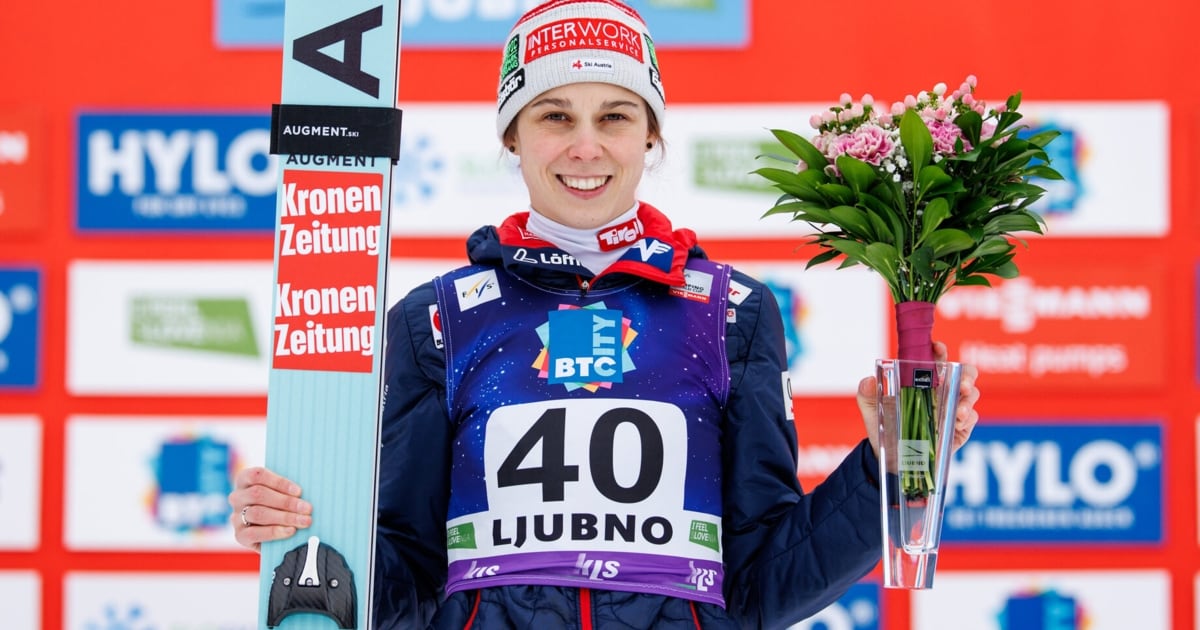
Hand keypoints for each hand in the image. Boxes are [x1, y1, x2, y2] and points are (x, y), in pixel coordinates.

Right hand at [228, 466, 312, 551]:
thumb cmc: (281, 505)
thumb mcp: (283, 493)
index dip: (279, 482)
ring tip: (304, 521)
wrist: (274, 535)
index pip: (257, 475)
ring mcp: (236, 517)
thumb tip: (311, 487)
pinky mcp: (240, 536)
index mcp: (245, 480)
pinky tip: (290, 531)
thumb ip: (289, 489)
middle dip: (286, 502)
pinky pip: (255, 533)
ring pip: (258, 513)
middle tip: (307, 508)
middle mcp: (237, 497)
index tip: (299, 491)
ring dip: (285, 517)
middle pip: (258, 494)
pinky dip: (275, 532)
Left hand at [856, 341, 979, 457]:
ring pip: (970, 395)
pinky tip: (957, 423)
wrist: (892, 456)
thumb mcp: (873, 409)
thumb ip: (867, 394)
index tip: (938, 348)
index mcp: (923, 379)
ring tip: (959, 410)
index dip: (939, 351)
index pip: (936, 359)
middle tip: (962, 383)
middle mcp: (942, 390)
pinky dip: (966, 418)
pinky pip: (970, 418)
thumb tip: (868, 381)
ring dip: (967, 400)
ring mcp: (952, 408)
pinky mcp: (959, 427)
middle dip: (967, 375)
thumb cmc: (885, 425)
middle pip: (964, 374)